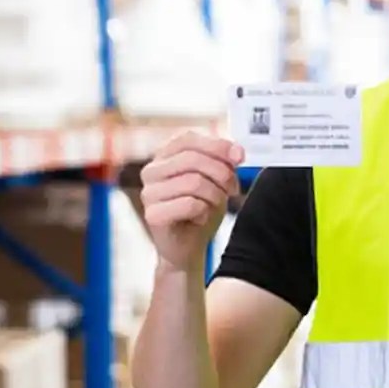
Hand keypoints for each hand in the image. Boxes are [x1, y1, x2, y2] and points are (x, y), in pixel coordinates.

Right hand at [139, 131, 243, 270]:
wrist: (188, 248)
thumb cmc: (201, 210)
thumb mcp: (216, 180)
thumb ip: (223, 162)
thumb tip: (237, 152)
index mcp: (164, 156)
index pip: (188, 139)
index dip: (217, 145)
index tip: (240, 158)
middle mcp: (151, 171)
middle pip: (193, 159)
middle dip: (221, 174)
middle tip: (232, 189)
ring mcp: (148, 193)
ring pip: (193, 182)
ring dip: (215, 195)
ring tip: (216, 204)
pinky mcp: (153, 214)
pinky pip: (189, 204)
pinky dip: (204, 211)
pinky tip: (201, 218)